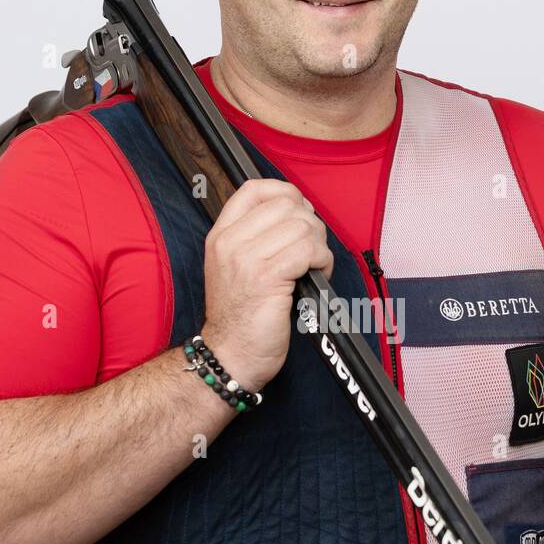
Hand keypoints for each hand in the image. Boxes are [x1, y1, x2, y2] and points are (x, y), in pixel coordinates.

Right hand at [200, 180, 334, 395]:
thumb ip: (257, 238)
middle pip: (287, 205)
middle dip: (311, 225)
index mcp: (221, 235)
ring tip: (313, 266)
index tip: (300, 212)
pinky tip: (316, 275)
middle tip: (311, 250)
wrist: (230, 355)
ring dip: (319, 246)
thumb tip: (298, 215)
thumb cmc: (241, 317)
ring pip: (302, 227)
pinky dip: (322, 261)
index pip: (254, 189)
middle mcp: (230, 242)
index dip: (286, 192)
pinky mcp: (267, 277)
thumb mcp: (236, 268)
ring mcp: (246, 259)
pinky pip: (308, 251)